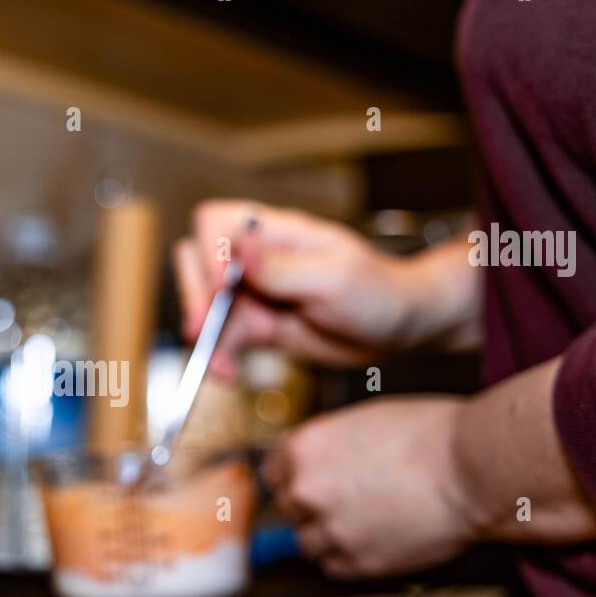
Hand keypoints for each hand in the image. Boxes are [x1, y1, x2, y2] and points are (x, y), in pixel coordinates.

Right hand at [173, 200, 478, 375]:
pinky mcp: (259, 326)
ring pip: (205, 308)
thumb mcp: (334, 277)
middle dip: (196, 297)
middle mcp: (258, 260)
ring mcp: (256, 294)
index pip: (216, 223)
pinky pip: (223, 339)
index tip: (223, 285)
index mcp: (276, 233)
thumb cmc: (380, 290)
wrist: (400, 328)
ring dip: (205, 338)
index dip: (209, 252)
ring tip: (221, 367)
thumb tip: (239, 249)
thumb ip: (283, 266)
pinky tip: (228, 373)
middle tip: (205, 328)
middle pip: (197, 263)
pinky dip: (218, 357)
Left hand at [263, 396, 476, 578]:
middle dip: (310, 506)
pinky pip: (335, 567)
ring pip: (307, 543)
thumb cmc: (432, 435)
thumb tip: (313, 460)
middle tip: (342, 500)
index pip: (272, 472)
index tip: (307, 482)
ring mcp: (331, 529)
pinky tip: (373, 539)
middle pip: (287, 509)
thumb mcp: (363, 420)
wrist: (472, 468)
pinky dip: (349, 557)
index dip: (294, 476)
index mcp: (303, 449)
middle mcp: (308, 491)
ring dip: (328, 535)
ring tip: (362, 521)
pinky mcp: (358, 561)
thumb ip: (328, 445)